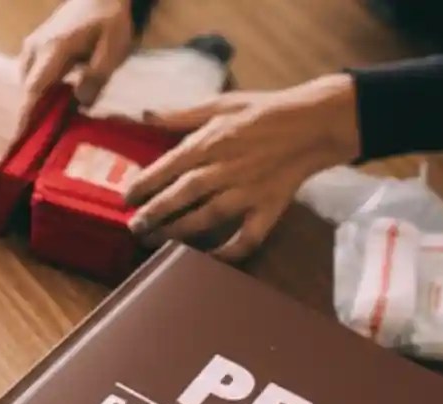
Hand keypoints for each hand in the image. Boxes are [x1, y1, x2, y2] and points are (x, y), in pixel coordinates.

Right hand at [19, 0, 134, 124]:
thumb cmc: (110, 19)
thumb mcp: (113, 49)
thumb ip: (96, 79)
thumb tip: (80, 105)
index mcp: (53, 50)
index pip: (34, 89)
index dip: (28, 115)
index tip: (22, 137)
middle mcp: (35, 48)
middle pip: (28, 88)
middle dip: (33, 111)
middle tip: (45, 135)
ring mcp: (33, 43)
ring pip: (28, 80)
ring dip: (37, 98)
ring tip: (51, 117)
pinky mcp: (36, 42)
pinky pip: (31, 71)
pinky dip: (39, 86)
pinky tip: (55, 95)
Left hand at [125, 74, 360, 260]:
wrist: (317, 121)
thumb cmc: (266, 110)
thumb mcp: (221, 104)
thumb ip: (180, 115)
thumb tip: (144, 114)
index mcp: (213, 140)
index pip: (170, 165)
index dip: (145, 183)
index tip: (126, 198)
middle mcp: (227, 168)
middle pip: (184, 194)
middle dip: (156, 212)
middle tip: (134, 227)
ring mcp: (249, 190)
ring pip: (208, 216)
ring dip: (179, 232)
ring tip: (155, 241)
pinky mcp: (270, 207)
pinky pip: (249, 236)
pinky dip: (231, 252)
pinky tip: (210, 260)